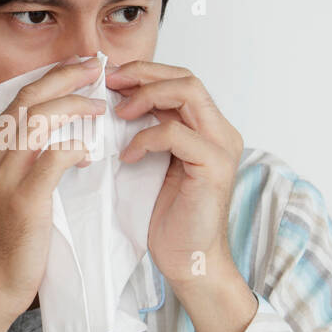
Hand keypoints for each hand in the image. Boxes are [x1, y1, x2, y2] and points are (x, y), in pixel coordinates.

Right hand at [0, 57, 105, 331]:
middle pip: (28, 99)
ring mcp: (1, 178)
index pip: (16, 101)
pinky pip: (53, 158)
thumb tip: (45, 145)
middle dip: (65, 78)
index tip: (76, 71)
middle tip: (96, 68)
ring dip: (75, 108)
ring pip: (40, 120)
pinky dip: (75, 148)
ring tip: (101, 108)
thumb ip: (12, 167)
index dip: (49, 81)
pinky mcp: (22, 200)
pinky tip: (91, 154)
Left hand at [105, 59, 245, 296]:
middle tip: (110, 82)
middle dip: (144, 74)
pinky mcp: (214, 166)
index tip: (110, 77)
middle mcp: (221, 131)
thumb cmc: (167, 217)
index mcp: (208, 128)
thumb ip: (147, 130)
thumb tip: (116, 99)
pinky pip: (176, 133)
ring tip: (119, 113)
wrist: (187, 259)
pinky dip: (146, 138)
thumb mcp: (152, 163)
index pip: (181, 80)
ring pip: (187, 93)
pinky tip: (127, 156)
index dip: (146, 71)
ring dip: (147, 96)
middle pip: (186, 78)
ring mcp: (221, 147)